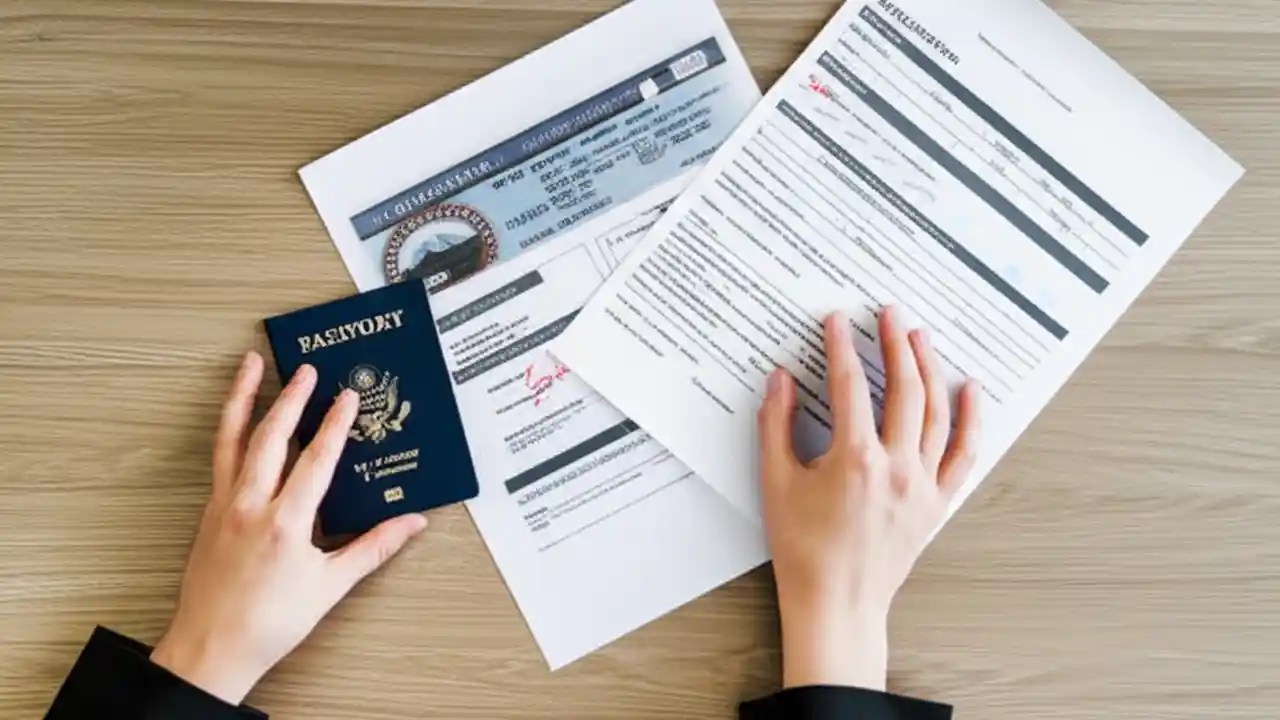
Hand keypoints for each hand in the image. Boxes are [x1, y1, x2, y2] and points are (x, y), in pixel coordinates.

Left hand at [150, 352, 428, 703]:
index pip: (316, 459)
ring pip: (233, 438)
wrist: (212, 648)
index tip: (346, 397)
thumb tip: (410, 524)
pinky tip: (235, 418)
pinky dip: (228, 430)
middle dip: (292, 398)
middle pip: (272, 436)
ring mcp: (224, 505)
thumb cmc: (268, 623)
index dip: (334, 424)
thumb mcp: (331, 585)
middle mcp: (250, 506)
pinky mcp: (209, 512)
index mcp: (285, 523)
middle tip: (306, 370)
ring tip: (250, 367)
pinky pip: (219, 458)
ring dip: (243, 398)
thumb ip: (374, 547)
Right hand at [757, 306, 980, 690]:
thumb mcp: (776, 483)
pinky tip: (970, 390)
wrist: (836, 603)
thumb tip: (779, 379)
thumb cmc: (802, 549)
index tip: (837, 321)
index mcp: (853, 458)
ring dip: (929, 369)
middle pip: (903, 388)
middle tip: (889, 314)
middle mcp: (895, 466)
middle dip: (895, 344)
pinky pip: (963, 454)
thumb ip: (776, 425)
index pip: (849, 385)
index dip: (841, 347)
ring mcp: (921, 485)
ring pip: (936, 413)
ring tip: (920, 338)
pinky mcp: (936, 503)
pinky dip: (970, 420)